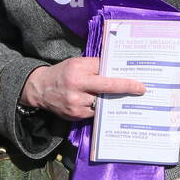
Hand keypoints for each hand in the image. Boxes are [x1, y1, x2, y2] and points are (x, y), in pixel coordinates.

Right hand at [20, 57, 145, 121]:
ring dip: (113, 101)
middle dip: (125, 89)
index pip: (104, 73)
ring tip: (126, 100)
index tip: (138, 84)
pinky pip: (95, 113)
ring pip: (102, 103)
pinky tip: (108, 107)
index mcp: (78, 71)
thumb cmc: (62, 73)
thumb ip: (95, 65)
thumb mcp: (76, 63)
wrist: (40, 89)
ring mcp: (76, 104)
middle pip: (106, 89)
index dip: (123, 80)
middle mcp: (77, 87)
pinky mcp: (75, 115)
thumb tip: (116, 68)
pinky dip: (102, 109)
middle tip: (140, 90)